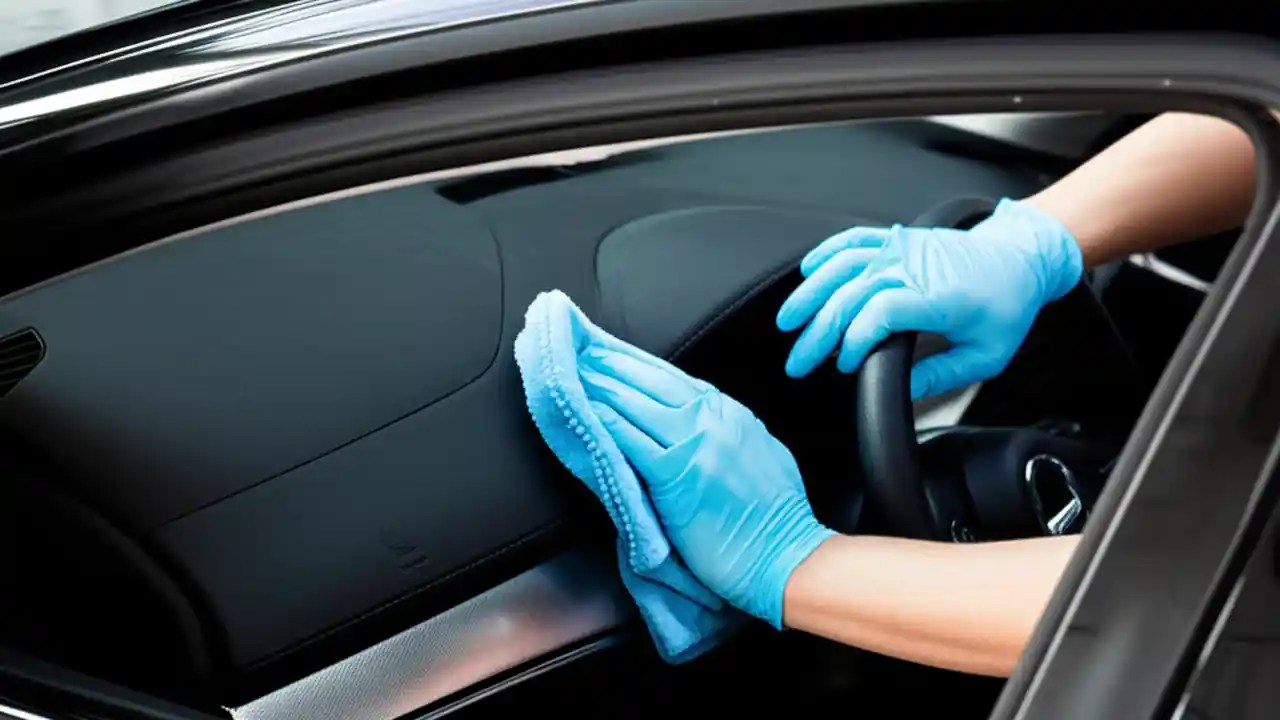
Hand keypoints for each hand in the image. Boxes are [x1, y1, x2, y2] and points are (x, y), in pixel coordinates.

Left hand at [578, 346, 833, 628]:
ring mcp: (695, 444)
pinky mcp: (676, 475)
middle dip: (611, 361)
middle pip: (650, 380)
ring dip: (600, 384)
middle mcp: (713, 419)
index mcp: (731, 414)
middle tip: (577, 346)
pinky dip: (606, 421)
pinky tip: (585, 409)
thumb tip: (693, 426)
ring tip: (570, 370)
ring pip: (636, 402)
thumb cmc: (776, 521)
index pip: (673, 378)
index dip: (636, 363)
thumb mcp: (760, 456)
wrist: (788, 558)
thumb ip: (724, 434)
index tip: (610, 351)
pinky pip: (631, 439)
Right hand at [775, 198, 1082, 397]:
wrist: (1021, 256)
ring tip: (788, 321)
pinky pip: (854, 240)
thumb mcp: (987, 355)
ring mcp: (904, 248)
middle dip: (817, 332)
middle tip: (797, 362)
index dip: (854, 340)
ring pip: (843, 265)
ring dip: (810, 292)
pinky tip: (807, 271)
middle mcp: (916, 266)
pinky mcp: (899, 239)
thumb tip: (903, 389)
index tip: (844, 367)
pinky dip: (826, 253)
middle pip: (851, 293)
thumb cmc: (1006, 305)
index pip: (880, 313)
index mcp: (939, 296)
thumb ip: (942, 374)